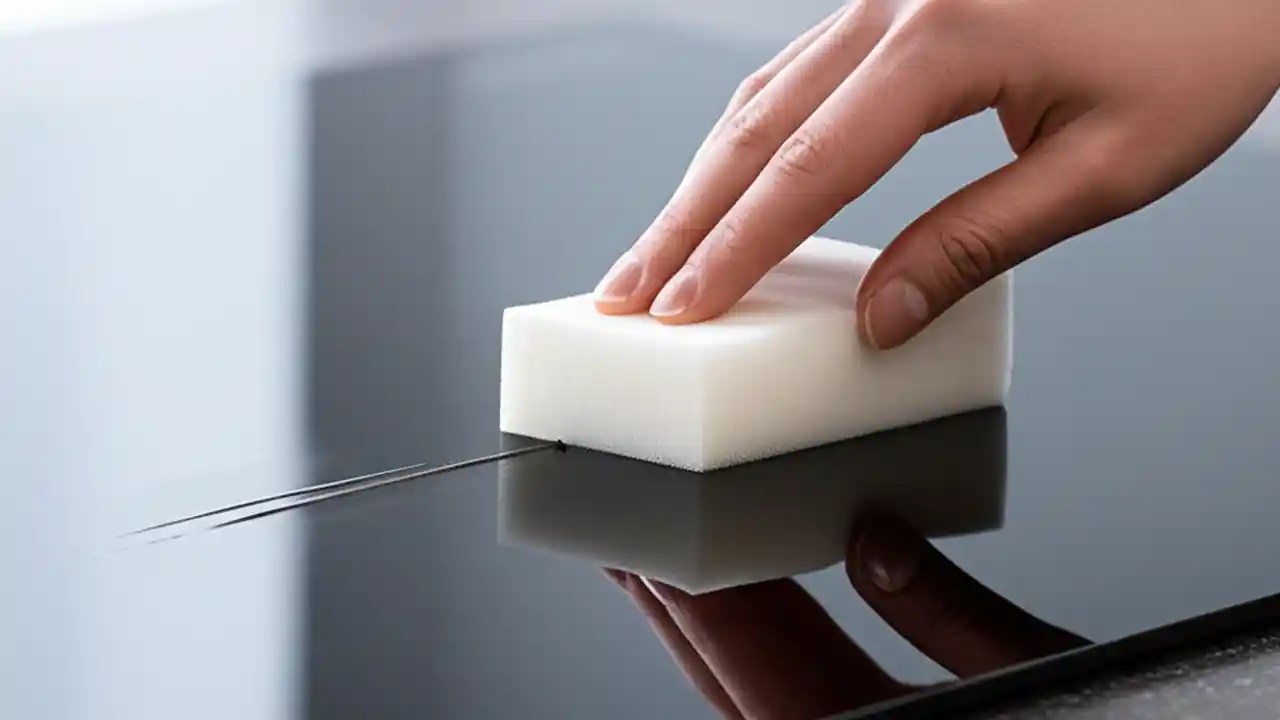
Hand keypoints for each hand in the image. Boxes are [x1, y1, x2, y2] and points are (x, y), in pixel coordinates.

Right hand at [593, 0, 1279, 347]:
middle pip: (755, 126)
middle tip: (627, 291)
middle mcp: (896, 0)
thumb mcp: (1107, 165)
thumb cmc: (1205, 39)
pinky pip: (797, 69)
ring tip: (658, 252)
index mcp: (946, 38)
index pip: (808, 167)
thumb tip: (879, 314)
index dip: (735, 247)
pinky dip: (751, 137)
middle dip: (682, 220)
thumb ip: (978, 240)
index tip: (681, 307)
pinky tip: (727, 181)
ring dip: (702, 179)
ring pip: (761, 92)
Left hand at [605, 511, 1087, 718]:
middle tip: (621, 522)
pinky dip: (746, 637)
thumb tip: (876, 537)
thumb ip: (953, 614)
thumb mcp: (1036, 673)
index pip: (743, 651)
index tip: (647, 524)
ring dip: (694, 614)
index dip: (687, 582)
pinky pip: (771, 688)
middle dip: (665, 592)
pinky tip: (744, 594)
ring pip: (735, 682)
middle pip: (716, 667)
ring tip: (660, 548)